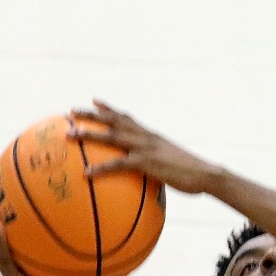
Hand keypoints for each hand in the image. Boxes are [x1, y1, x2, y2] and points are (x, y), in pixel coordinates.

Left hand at [66, 100, 219, 192]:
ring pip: (111, 136)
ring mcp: (145, 147)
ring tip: (69, 134)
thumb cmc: (192, 173)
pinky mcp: (146, 162)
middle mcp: (145, 136)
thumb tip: (152, 175)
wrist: (206, 174)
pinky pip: (118, 164)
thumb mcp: (172, 163)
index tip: (94, 100)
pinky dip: (101, 169)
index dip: (110, 108)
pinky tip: (86, 174)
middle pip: (114, 120)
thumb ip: (158, 164)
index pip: (127, 117)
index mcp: (151, 136)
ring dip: (88, 134)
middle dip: (91, 114)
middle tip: (71, 111)